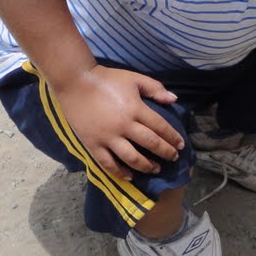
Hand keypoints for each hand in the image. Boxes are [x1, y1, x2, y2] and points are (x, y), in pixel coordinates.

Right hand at [52, 65, 181, 177]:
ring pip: (132, 158)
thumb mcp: (134, 78)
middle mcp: (124, 126)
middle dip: (165, 153)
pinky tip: (130, 176)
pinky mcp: (93, 144)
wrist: (75, 81)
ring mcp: (107, 137)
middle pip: (150, 144)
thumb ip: (155, 88)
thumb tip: (174, 99)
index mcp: (135, 109)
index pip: (160, 127)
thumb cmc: (106, 79)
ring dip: (147, 166)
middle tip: (173, 158)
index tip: (181, 145)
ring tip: (155, 169)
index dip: (173, 137)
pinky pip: (108, 163)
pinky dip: (120, 172)